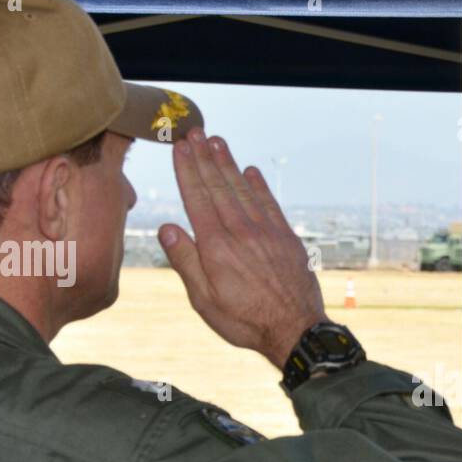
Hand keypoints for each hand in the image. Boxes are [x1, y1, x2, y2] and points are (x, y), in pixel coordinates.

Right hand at [159, 128, 325, 367]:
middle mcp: (241, 232)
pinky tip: (251, 171)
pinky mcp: (286, 238)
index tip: (179, 147)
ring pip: (243, 189)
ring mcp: (266, 232)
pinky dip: (259, 185)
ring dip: (229, 163)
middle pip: (219, 186)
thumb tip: (166, 229)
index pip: (197, 198)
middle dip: (205, 157)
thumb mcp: (205, 300)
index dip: (187, 170)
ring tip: (217, 141)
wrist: (295, 330)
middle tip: (195, 132)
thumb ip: (186, 262)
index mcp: (216, 246)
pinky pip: (269, 204)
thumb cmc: (245, 320)